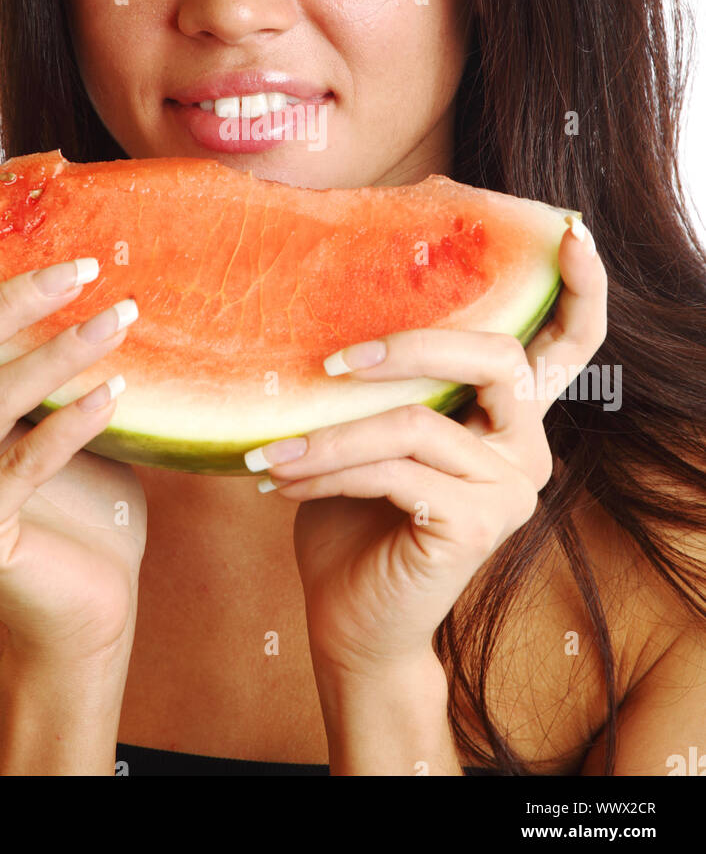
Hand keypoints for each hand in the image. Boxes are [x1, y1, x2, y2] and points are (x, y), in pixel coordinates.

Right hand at [0, 183, 146, 664]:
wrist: (93, 606)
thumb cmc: (83, 500)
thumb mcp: (60, 412)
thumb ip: (45, 358)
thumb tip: (87, 265)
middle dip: (10, 299)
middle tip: (83, 265)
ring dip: (58, 352)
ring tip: (123, 318)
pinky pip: (20, 465)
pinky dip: (71, 423)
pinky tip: (118, 392)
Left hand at [250, 219, 606, 679]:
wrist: (353, 622)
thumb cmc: (354, 517)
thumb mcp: (370, 431)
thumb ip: (384, 380)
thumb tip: (333, 301)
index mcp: (507, 415)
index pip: (570, 342)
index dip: (582, 285)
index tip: (572, 230)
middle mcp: (526, 446)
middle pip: (495, 356)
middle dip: (411, 343)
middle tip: (332, 362)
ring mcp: (510, 487)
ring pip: (416, 422)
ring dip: (331, 433)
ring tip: (272, 450)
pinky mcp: (477, 524)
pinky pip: (393, 469)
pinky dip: (330, 468)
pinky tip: (283, 480)